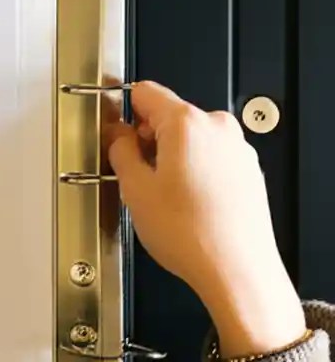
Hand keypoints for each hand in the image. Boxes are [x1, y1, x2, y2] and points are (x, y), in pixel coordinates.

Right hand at [106, 81, 305, 357]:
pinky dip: (194, 172)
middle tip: (136, 174)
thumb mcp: (135, 188)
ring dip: (171, 157)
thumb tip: (117, 137)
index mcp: (187, 123)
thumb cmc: (193, 235)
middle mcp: (217, 128)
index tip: (115, 131)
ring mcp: (237, 150)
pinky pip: (210, 157)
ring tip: (162, 196)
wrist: (236, 270)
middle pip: (169, 116)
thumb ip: (120, 150)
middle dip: (148, 139)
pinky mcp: (247, 171)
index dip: (123, 111)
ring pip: (190, 139)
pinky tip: (185, 203)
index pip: (145, 92)